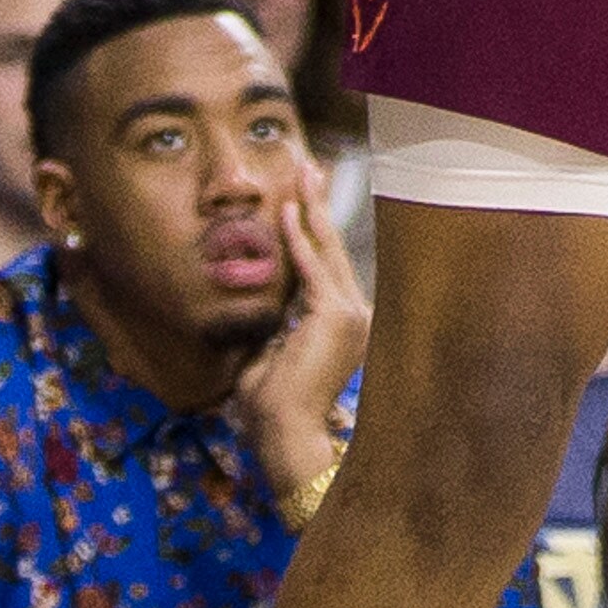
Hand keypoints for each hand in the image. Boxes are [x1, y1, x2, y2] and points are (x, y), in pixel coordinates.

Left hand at [231, 174, 371, 500]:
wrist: (286, 440)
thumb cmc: (273, 411)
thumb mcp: (268, 359)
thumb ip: (268, 329)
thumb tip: (253, 310)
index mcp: (344, 324)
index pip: (328, 265)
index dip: (317, 228)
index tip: (305, 197)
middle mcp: (355, 313)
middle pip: (334, 246)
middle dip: (320, 203)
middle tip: (309, 167)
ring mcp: (351, 313)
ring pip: (328, 248)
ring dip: (313, 207)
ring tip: (303, 172)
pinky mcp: (335, 314)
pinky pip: (312, 267)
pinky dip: (299, 236)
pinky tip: (288, 210)